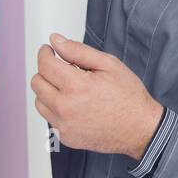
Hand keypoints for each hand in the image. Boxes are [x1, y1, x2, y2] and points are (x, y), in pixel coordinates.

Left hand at [31, 33, 162, 158]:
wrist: (140, 128)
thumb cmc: (128, 96)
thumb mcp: (108, 64)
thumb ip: (78, 50)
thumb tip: (55, 40)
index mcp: (77, 86)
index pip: (45, 65)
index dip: (45, 53)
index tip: (49, 51)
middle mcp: (66, 108)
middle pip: (37, 82)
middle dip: (46, 70)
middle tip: (62, 68)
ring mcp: (64, 125)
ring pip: (39, 101)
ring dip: (49, 90)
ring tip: (69, 88)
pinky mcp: (65, 137)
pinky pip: (49, 118)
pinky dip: (56, 108)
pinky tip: (75, 105)